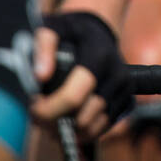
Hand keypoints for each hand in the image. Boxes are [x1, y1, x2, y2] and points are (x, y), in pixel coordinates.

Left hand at [33, 10, 132, 137]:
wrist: (98, 30)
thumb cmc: (73, 30)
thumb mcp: (55, 26)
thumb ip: (44, 45)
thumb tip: (40, 75)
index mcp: (99, 56)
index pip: (74, 96)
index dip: (49, 110)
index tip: (33, 108)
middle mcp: (117, 74)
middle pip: (83, 117)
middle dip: (55, 123)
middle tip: (38, 118)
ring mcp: (125, 89)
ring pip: (95, 127)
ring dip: (70, 133)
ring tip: (50, 124)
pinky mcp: (128, 100)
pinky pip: (105, 127)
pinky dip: (85, 132)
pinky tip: (68, 125)